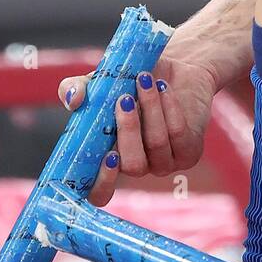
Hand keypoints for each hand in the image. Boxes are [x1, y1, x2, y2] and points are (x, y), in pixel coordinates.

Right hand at [56, 52, 216, 205]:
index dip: (102, 183)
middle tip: (123, 99)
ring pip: (156, 145)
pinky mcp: (189, 152)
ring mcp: (164, 161)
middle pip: (132, 166)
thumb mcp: (100, 82)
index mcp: (110, 156)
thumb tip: (72, 100)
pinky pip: (178, 134)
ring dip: (149, 109)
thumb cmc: (131, 80)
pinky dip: (169, 107)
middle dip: (128, 130)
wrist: (176, 68)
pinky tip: (164, 87)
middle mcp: (137, 164)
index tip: (106, 156)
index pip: (101, 193)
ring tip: (144, 79)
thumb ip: (78, 89)